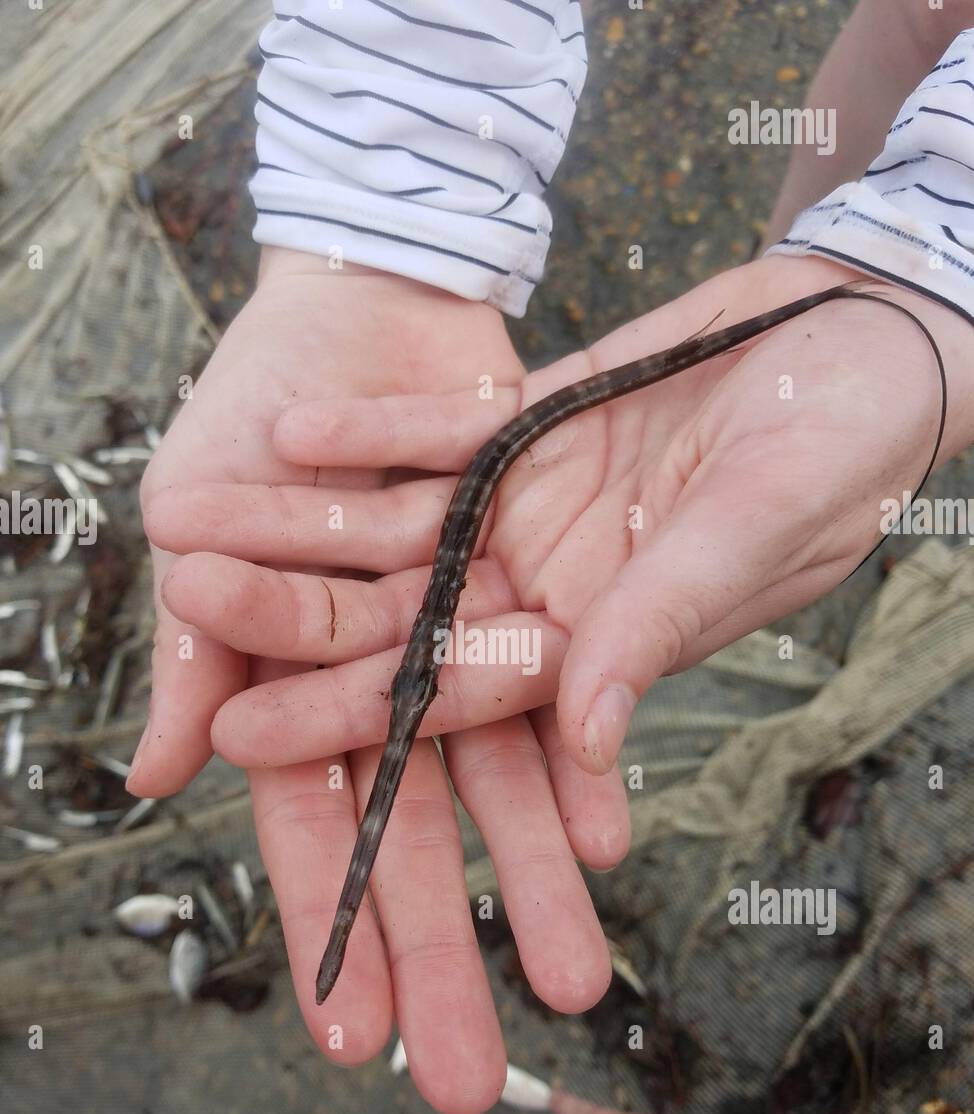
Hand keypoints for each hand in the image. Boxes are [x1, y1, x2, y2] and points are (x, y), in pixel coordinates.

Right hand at [133, 248, 626, 1113]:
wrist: (367, 306)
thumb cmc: (252, 413)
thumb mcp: (200, 515)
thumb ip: (195, 645)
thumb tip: (151, 775)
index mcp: (290, 684)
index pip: (310, 829)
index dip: (331, 930)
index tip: (356, 1042)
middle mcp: (382, 687)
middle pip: (415, 833)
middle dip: (443, 946)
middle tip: (472, 1073)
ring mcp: (458, 650)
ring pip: (498, 780)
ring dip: (531, 879)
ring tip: (573, 979)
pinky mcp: (526, 597)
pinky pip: (560, 686)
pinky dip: (580, 754)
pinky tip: (610, 835)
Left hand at [173, 252, 970, 778]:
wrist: (858, 338)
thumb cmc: (845, 446)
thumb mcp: (756, 531)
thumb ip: (660, 625)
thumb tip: (588, 742)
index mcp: (601, 638)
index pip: (460, 690)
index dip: (352, 713)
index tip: (246, 735)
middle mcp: (548, 584)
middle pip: (400, 616)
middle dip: (291, 621)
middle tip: (185, 610)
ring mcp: (531, 506)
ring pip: (396, 527)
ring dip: (296, 522)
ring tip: (190, 516)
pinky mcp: (528, 430)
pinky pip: (437, 436)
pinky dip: (372, 433)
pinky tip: (291, 433)